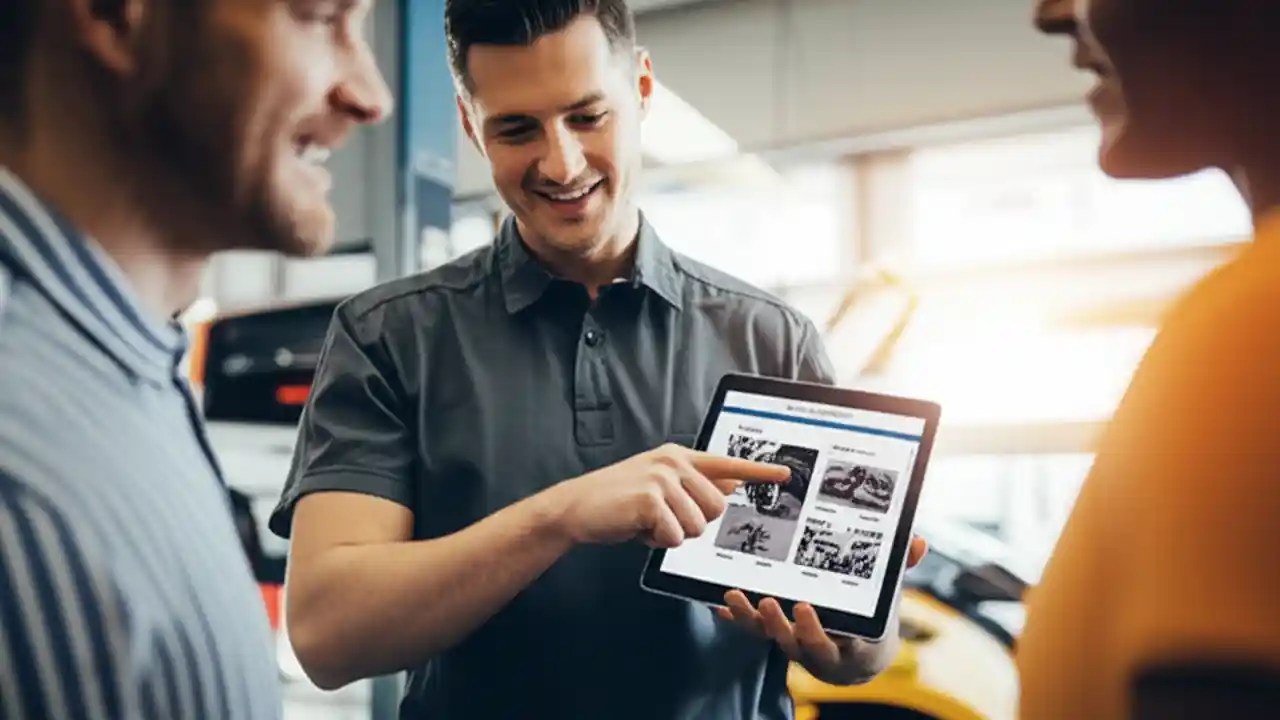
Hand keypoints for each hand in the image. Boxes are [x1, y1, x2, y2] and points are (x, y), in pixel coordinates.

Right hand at [550, 444, 790, 547]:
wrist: (576, 507)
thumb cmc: (618, 502)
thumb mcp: (659, 488)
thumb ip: (693, 487)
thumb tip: (731, 487)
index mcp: (678, 457)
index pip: (726, 464)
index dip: (758, 472)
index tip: (785, 473)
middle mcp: (673, 463)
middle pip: (715, 508)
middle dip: (692, 523)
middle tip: (661, 519)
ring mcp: (662, 479)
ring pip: (697, 526)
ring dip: (672, 535)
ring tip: (646, 522)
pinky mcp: (650, 499)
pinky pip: (674, 537)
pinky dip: (657, 542)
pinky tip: (637, 528)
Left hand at [716, 536, 928, 684]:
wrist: (858, 656)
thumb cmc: (872, 623)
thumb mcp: (888, 602)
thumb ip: (899, 573)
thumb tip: (918, 542)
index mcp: (843, 645)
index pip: (825, 641)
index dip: (812, 628)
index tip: (804, 608)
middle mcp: (814, 650)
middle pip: (791, 643)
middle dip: (777, 624)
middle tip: (767, 600)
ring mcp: (792, 644)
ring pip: (766, 637)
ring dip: (748, 618)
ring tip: (733, 595)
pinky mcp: (774, 634)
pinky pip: (751, 630)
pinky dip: (735, 618)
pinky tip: (718, 602)